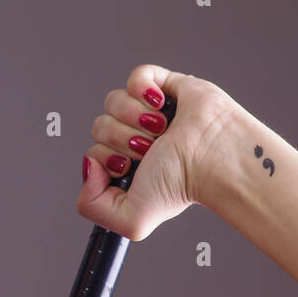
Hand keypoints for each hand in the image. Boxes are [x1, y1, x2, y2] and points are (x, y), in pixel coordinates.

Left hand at [76, 63, 243, 240]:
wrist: (209, 157)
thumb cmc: (179, 186)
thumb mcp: (131, 220)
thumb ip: (92, 206)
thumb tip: (87, 166)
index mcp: (129, 166)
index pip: (94, 153)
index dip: (105, 158)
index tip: (129, 167)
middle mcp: (137, 139)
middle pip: (100, 126)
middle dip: (121, 139)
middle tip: (149, 149)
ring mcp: (150, 112)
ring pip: (114, 101)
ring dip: (134, 116)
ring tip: (160, 128)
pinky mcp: (165, 86)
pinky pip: (137, 76)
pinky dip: (143, 88)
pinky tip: (159, 105)